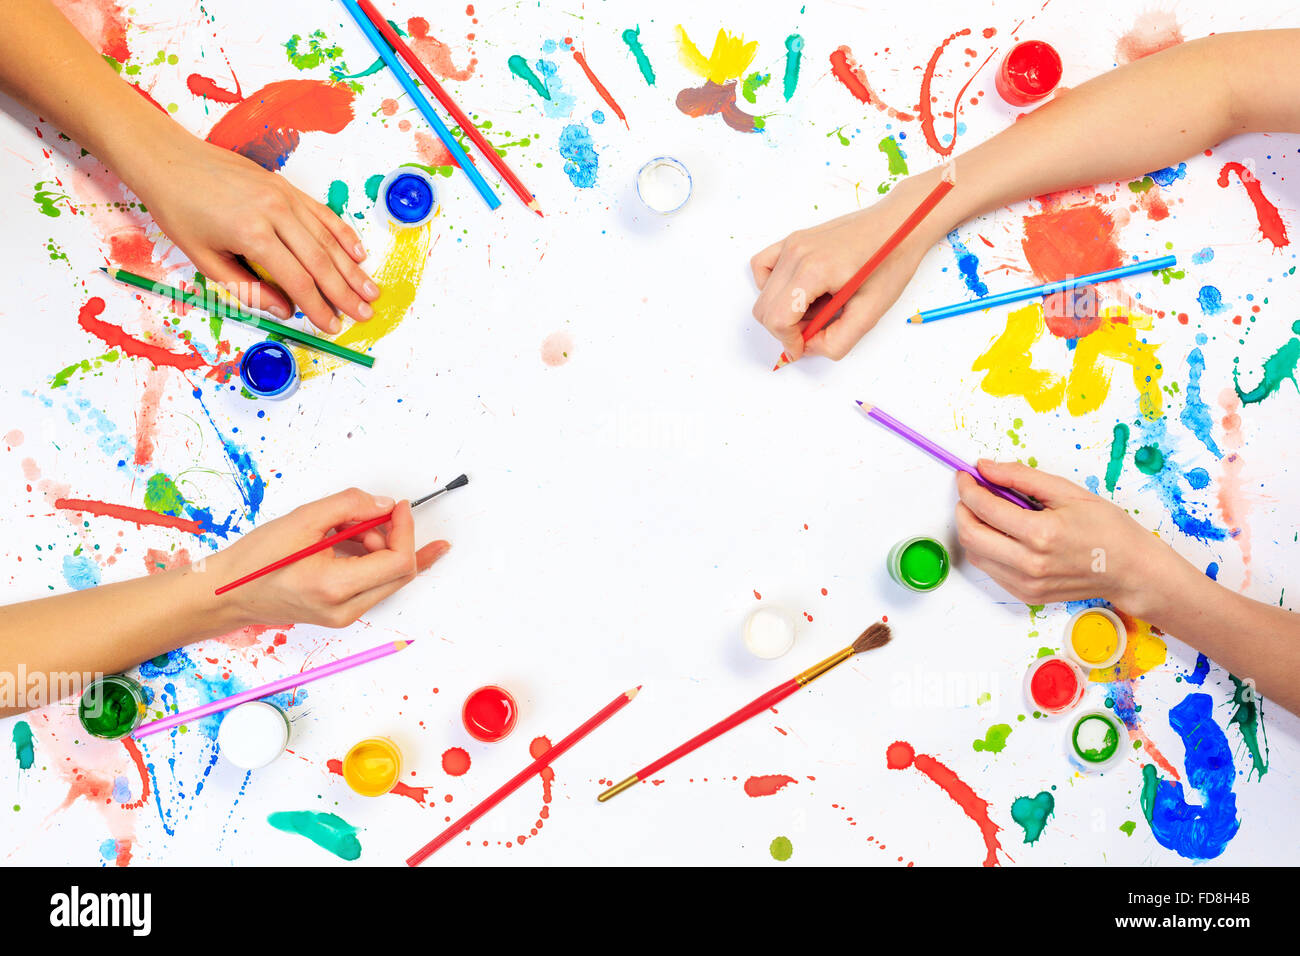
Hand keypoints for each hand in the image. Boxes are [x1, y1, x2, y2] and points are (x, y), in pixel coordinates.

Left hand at [129, 137, 379, 333]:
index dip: (318, 307)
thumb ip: (247, 288)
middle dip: (345, 292)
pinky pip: (322, 213)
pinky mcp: (285, 186)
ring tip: (370, 291)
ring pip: (327, 238)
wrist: (168, 160)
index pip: (297, 280)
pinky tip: (358, 252)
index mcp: (252, 235)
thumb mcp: (205, 259)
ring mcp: (284, 196)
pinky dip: (342, 234)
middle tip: (365, 314)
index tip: (333, 326)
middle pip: (320, 261)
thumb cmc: (180, 210)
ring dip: (352, 268)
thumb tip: (284, 310)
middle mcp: (275, 212)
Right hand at [211, 488, 449, 627]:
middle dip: (394, 538)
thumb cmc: (255, 561)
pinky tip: (349, 540)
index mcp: (334, 587)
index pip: (398, 562)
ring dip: (379, 547)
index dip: (405, 529)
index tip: (398, 506)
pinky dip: (370, 559)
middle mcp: (345, 609)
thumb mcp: (302, 520)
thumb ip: (350, 506)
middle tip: (368, 515)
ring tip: (341, 529)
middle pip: (400, 573)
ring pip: (388, 578)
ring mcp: (344, 615)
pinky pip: (372, 584)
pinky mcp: (341, 612)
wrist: (227, 595)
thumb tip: (384, 505)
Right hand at [749, 172, 943, 360]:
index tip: (804, 347)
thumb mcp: (870, 313)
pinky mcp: (793, 240)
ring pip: (764, 293)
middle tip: (817, 327)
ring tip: (816, 306)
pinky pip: (763, 267)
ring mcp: (792, 244)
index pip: (777, 319)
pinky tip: (798, 291)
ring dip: (783, 309)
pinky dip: (772, 287)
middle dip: (786, 329)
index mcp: (814, 271)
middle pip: (764, 309)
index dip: (789, 342)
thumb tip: (810, 347)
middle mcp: (796, 254)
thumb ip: (837, 341)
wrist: (899, 224)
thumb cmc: (890, 261)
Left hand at [954, 460, 1191, 614]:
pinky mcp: (1026, 595)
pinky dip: (987, 549)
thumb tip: (986, 467)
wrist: (1131, 570)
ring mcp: (1026, 583)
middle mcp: (1029, 563)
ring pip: (975, 555)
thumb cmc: (1107, 529)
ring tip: (988, 512)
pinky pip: (991, 570)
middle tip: (970, 493)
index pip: (984, 507)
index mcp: (1041, 534)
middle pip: (970, 534)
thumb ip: (1021, 477)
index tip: (966, 475)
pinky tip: (1003, 535)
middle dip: (963, 509)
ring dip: (972, 530)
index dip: (968, 487)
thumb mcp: (1067, 492)